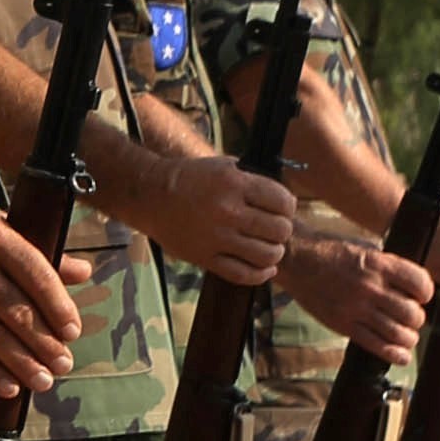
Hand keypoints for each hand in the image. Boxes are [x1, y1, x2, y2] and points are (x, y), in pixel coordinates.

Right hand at [0, 188, 81, 401]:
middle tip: (64, 364)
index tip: (72, 331)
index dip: (57, 306)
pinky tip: (7, 385)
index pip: (35, 274)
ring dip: (20, 361)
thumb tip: (83, 272)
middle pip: (15, 310)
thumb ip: (38, 251)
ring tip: (43, 381)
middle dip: (43, 342)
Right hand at [107, 132, 294, 285]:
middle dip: (282, 230)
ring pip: (267, 255)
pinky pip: (244, 274)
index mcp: (234, 184)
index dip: (288, 207)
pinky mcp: (206, 258)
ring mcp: (217, 237)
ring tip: (270, 248)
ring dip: (275, 253)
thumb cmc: (189, 178)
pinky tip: (265, 268)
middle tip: (275, 229)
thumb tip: (281, 199)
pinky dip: (261, 274)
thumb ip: (252, 180)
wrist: (151, 196)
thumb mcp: (222, 166)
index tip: (283, 209)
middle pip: (279, 230)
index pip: (282, 202)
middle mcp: (228, 211)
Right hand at [290, 229, 432, 361]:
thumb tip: (410, 284)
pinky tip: (401, 355)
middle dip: (417, 319)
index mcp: (379, 264)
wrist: (297, 260)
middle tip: (411, 318)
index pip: (420, 283)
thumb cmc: (331, 251)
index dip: (426, 293)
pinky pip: (376, 345)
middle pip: (412, 313)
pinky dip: (394, 354)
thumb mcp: (364, 248)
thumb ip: (387, 266)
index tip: (421, 296)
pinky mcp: (343, 324)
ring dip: (408, 338)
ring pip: (398, 333)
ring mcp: (356, 307)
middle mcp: (370, 286)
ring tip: (406, 335)